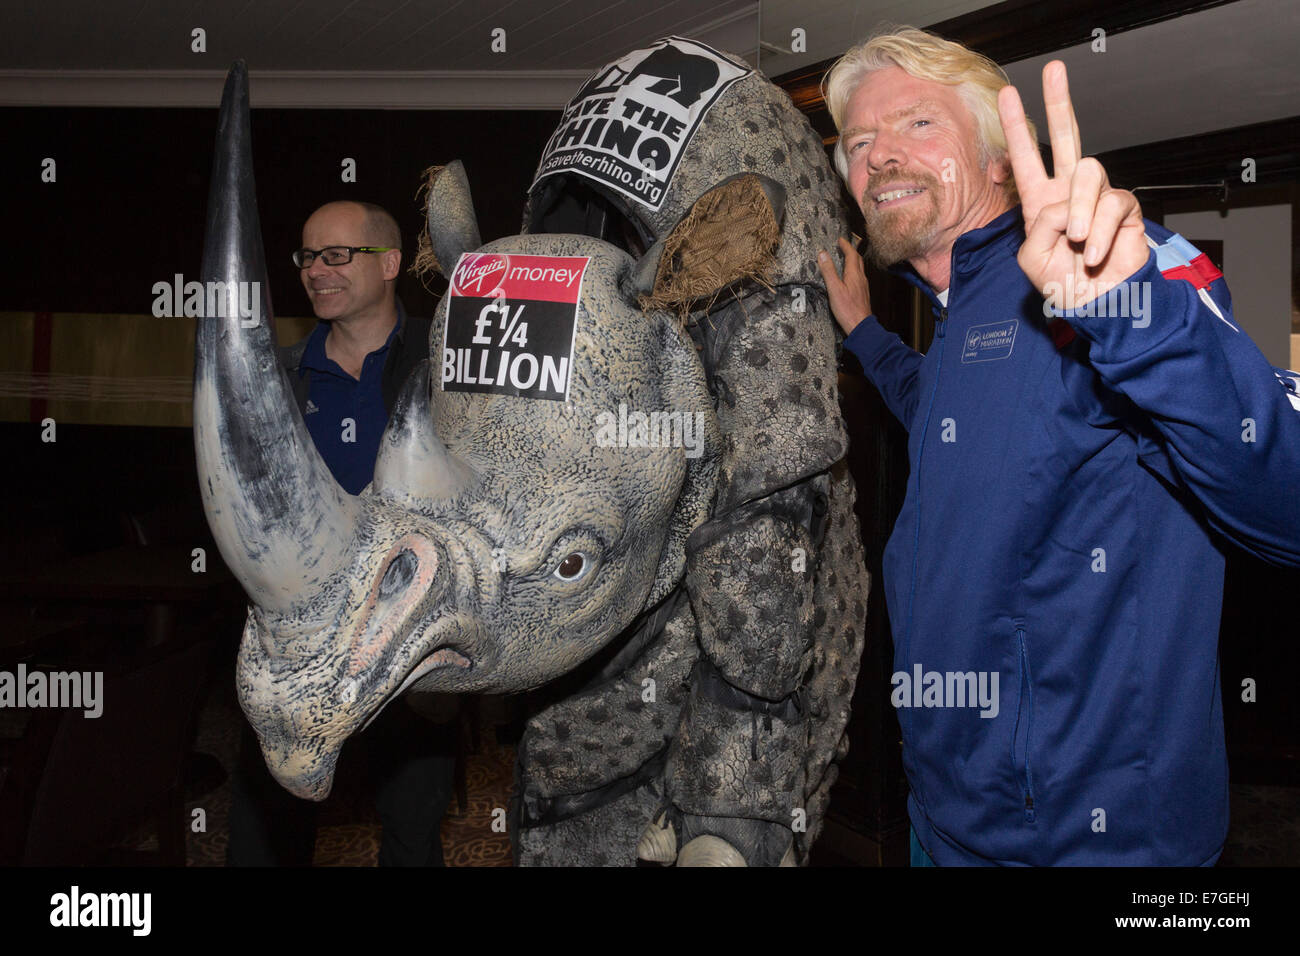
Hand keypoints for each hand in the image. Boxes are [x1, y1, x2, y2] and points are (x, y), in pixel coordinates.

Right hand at [817, 237, 871, 334]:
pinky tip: (849, 277)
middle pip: (858, 260)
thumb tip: (823, 254)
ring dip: (853, 260)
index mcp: (854, 274)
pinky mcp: (862, 294)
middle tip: (843, 246)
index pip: (851, 254)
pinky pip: (859, 277)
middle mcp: (861, 278)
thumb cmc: (847, 309)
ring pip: (860, 268)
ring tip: (846, 258)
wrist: (860, 326)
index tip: (840, 239)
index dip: (846, 245)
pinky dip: (854, 271)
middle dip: (851, 250)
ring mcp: (863, 286)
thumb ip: (828, 271)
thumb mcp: (834, 289)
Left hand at [997, 61, 1148, 310]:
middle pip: (1066, 138)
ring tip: (1078, 242)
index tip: (1008, 94)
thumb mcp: (1032, 257)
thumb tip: (1068, 206)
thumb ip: (1040, 226)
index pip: (1027, 158)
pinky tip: (1095, 252)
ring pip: (1087, 174)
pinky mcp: (1125, 208)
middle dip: (1058, 103)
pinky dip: (1101, 232)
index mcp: (1041, 202)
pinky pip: (1112, 203)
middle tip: (1053, 70)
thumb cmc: (1062, 283)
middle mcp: (1069, 193)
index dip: (1017, 127)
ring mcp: (1098, 197)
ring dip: (1080, 211)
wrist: (1097, 305)